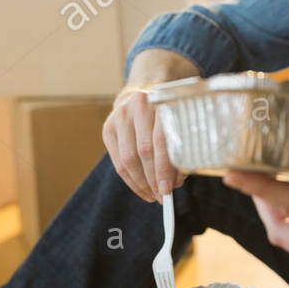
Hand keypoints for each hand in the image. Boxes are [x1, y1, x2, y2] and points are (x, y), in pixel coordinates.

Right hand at [103, 50, 197, 200]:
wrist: (145, 90)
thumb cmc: (169, 113)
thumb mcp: (180, 123)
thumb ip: (180, 149)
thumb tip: (175, 181)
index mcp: (160, 101)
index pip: (161, 141)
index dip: (164, 169)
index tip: (168, 189)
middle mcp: (138, 105)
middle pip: (143, 151)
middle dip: (153, 179)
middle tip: (162, 196)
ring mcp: (120, 115)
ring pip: (127, 158)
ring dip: (141, 183)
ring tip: (153, 195)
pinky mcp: (108, 127)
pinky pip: (117, 161)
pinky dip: (130, 180)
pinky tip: (141, 188)